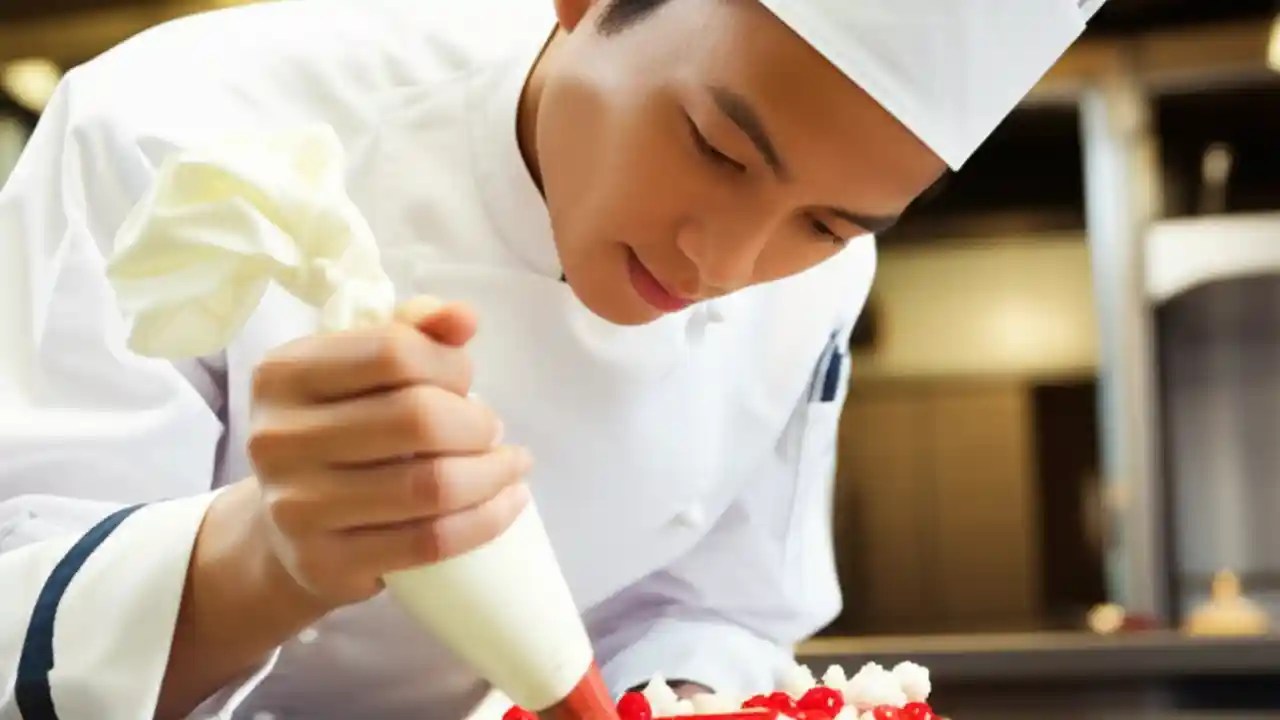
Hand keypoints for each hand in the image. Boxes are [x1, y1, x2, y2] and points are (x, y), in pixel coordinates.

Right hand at [242, 296, 531, 609]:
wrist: (284, 531)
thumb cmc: (338, 431)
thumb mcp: (360, 370)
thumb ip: (412, 332)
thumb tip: (464, 317)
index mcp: (283, 373)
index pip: (394, 350)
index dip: (450, 364)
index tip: (465, 382)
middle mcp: (278, 438)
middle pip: (418, 418)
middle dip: (478, 424)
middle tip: (492, 431)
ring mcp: (297, 507)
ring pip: (431, 485)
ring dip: (492, 474)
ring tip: (509, 466)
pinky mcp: (326, 563)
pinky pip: (430, 542)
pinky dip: (485, 520)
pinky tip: (507, 504)